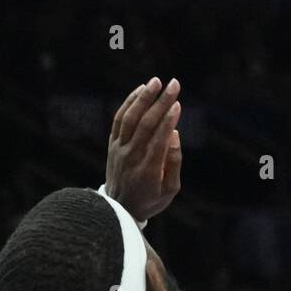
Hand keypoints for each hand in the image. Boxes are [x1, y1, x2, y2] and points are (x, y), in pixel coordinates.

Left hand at [105, 77, 181, 223]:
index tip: (178, 104)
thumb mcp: (170, 190)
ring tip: (156, 81)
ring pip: (130, 118)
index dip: (168, 121)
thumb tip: (174, 134)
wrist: (119, 210)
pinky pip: (118, 120)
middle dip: (161, 102)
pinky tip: (140, 90)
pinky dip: (128, 104)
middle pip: (146, 124)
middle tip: (175, 84)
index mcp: (148, 171)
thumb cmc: (151, 199)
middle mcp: (131, 157)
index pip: (159, 140)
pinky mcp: (112, 145)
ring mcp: (119, 150)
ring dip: (143, 98)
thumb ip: (174, 163)